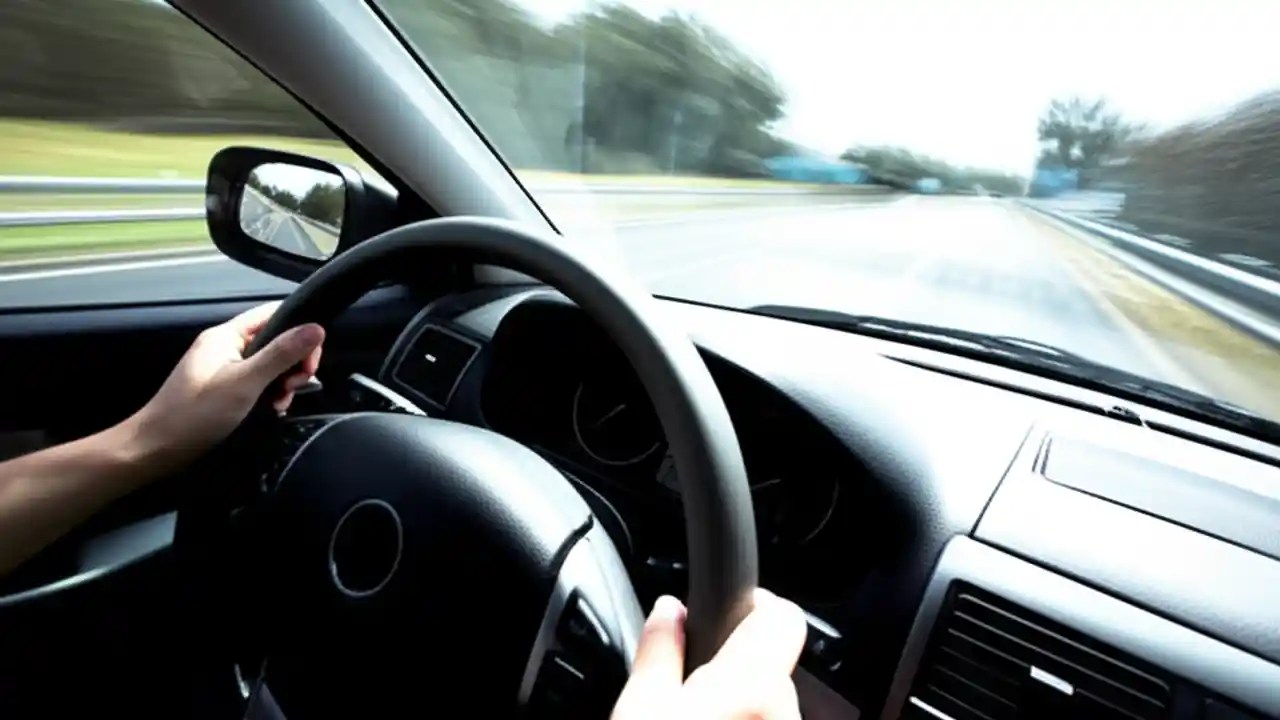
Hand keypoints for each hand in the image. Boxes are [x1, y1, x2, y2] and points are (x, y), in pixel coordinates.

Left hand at [125, 302, 324, 471]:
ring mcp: (224, 368)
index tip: (310, 361)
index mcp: (226, 335)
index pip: (273, 314)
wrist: (155, 448)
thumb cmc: (196, 413)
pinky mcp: (224, 389)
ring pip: (269, 365)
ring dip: (283, 383)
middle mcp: (225, 347)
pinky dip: (269, 394)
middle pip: (275, 341)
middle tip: (295, 387)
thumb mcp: (245, 382)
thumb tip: (317, 328)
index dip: (299, 330)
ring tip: (281, 403)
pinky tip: (272, 409)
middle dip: (293, 363)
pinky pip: (257, 383)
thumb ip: (281, 354)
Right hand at [612, 589, 806, 719]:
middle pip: (769, 661)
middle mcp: (783, 711)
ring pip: (768, 699)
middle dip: (732, 662)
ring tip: (693, 716)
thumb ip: (657, 651)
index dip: (754, 603)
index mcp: (752, 685)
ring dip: (738, 699)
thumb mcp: (639, 709)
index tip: (723, 609)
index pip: (784, 616)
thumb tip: (666, 611)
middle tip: (688, 680)